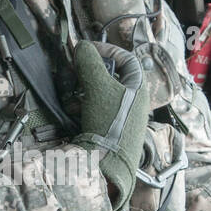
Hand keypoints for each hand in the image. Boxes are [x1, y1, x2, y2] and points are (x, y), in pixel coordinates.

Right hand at [73, 40, 148, 210]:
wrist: (107, 164)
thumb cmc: (109, 122)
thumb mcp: (98, 86)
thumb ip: (89, 62)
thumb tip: (81, 46)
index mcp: (138, 88)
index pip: (127, 59)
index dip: (108, 50)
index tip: (89, 50)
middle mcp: (133, 102)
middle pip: (110, 77)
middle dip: (89, 74)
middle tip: (75, 73)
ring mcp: (122, 117)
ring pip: (99, 94)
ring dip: (82, 92)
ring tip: (72, 97)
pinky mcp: (110, 130)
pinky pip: (95, 111)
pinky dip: (83, 108)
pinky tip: (74, 112)